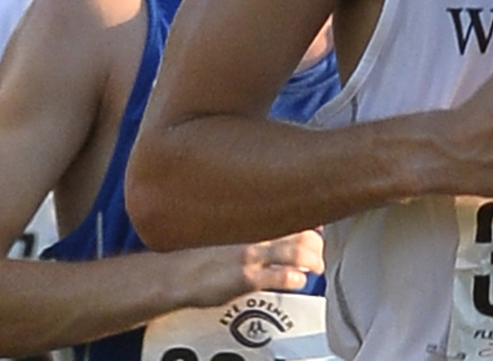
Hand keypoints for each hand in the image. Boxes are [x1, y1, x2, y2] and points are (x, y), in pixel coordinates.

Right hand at [173, 231, 325, 308]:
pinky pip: (280, 276)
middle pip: (301, 232)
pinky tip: (299, 280)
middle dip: (316, 243)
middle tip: (318, 253)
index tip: (317, 227)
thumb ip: (246, 222)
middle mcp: (253, 232)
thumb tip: (271, 218)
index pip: (290, 211)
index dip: (310, 220)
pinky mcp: (247, 278)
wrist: (174, 273)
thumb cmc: (197, 251)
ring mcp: (251, 256)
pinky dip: (296, 278)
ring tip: (316, 267)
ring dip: (313, 261)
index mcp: (248, 217)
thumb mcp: (221, 226)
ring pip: (297, 253)